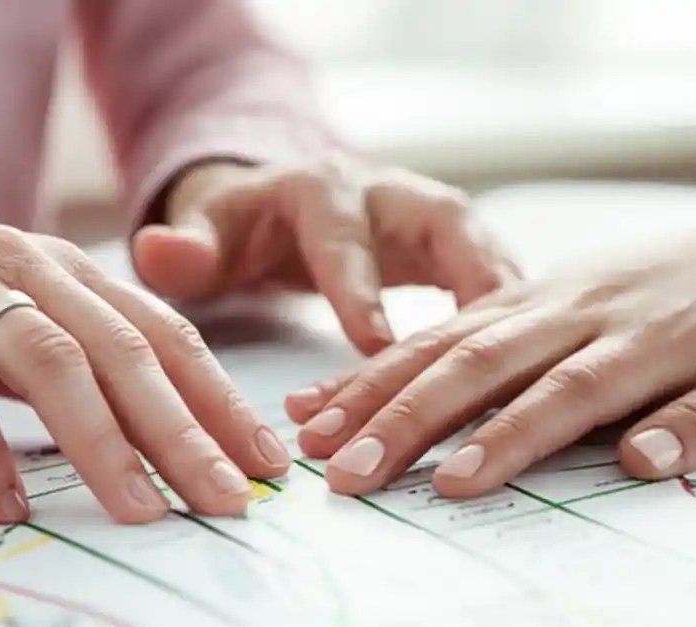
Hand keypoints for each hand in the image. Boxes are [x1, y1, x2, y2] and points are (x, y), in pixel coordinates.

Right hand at [0, 175, 289, 523]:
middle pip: (128, 352)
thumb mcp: (6, 319)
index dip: (222, 400)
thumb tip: (149, 441)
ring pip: (53, 363)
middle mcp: (26, 268)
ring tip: (146, 513)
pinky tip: (6, 504)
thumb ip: (69, 366)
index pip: (166, 336)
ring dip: (107, 443)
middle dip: (189, 431)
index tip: (269, 462)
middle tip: (232, 500)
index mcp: (67, 271)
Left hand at [131, 158, 519, 354]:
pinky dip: (519, 321)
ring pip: (486, 254)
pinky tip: (541, 367)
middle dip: (465, 289)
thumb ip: (185, 248)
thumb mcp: (208, 232)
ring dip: (511, 305)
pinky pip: (495, 282)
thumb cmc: (243, 227)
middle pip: (442, 231)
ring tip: (542, 360)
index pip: (342, 238)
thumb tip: (153, 250)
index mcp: (321, 190)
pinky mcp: (463, 247)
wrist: (285, 200)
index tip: (373, 342)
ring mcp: (434, 215)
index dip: (358, 289)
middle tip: (489, 351)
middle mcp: (389, 193)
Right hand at [284, 231, 695, 496]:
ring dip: (376, 385)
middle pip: (481, 361)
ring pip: (446, 336)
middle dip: (407, 417)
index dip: (508, 438)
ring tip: (315, 432)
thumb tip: (643, 461)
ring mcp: (543, 293)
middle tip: (348, 472)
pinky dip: (385, 355)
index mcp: (643, 338)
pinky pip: (445, 321)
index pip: (565, 393)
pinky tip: (337, 386)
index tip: (451, 484)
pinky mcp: (523, 289)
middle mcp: (578, 309)